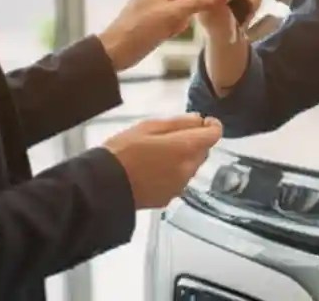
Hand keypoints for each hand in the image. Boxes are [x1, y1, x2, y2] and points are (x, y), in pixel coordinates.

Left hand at [98, 0, 228, 71]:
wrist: (116, 50)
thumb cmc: (142, 29)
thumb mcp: (172, 14)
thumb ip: (196, 2)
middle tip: (220, 2)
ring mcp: (158, 0)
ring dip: (193, 6)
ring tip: (199, 17)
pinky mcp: (157, 14)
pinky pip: (177, 10)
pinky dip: (182, 18)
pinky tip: (179, 29)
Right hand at [103, 113, 223, 208]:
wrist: (104, 186)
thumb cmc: (122, 152)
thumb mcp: (148, 126)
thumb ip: (178, 122)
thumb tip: (198, 120)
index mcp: (185, 148)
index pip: (215, 134)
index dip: (211, 125)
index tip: (202, 121)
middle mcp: (187, 169)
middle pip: (203, 151)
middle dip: (194, 141)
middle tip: (171, 137)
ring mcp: (179, 186)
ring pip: (191, 166)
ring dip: (183, 158)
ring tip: (157, 154)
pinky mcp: (169, 198)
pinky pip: (179, 181)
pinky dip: (173, 173)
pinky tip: (152, 170)